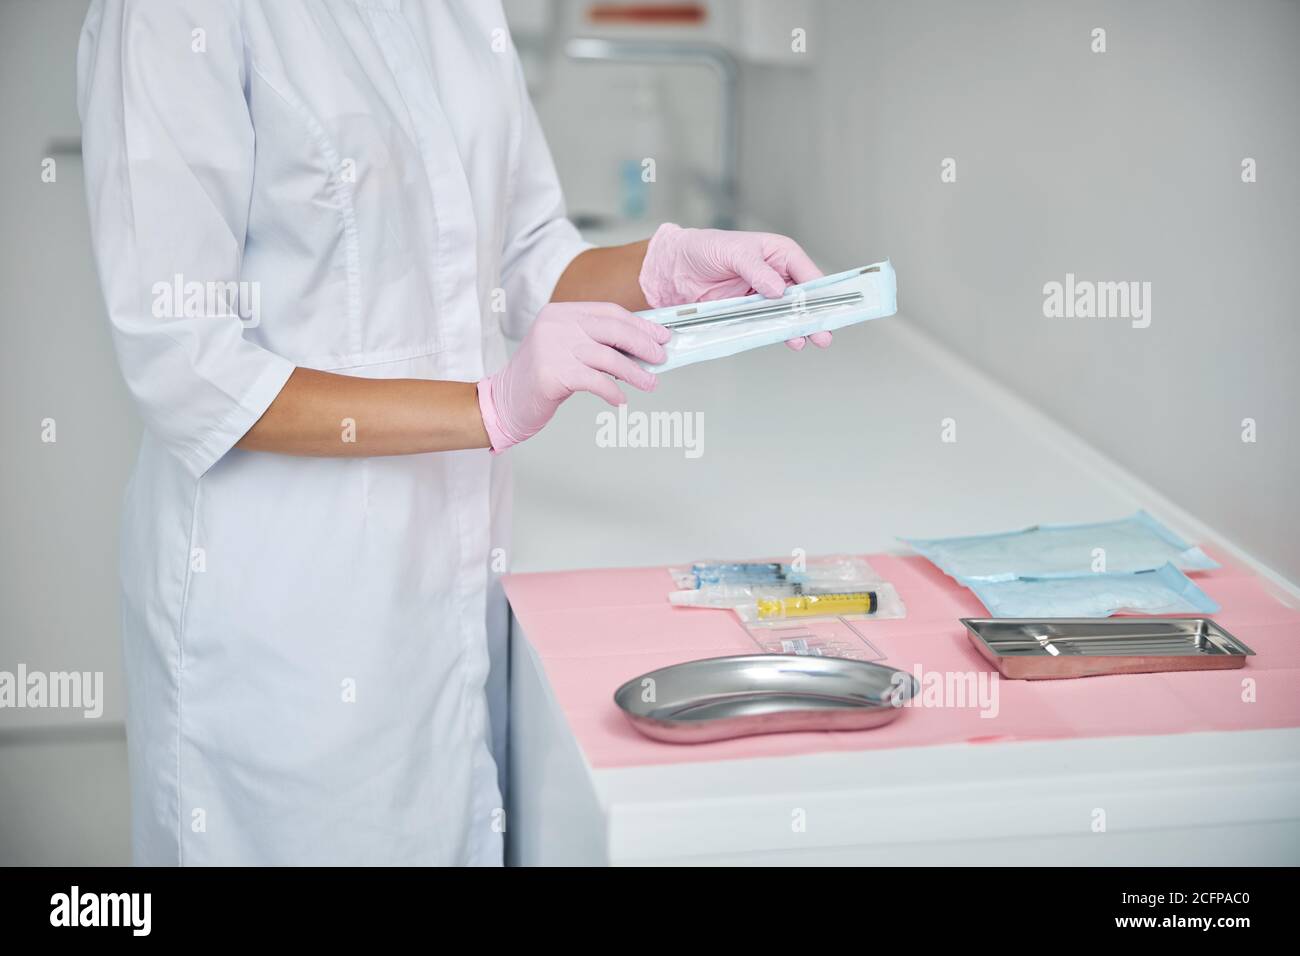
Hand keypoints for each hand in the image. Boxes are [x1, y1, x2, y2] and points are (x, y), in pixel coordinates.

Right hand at [477, 301, 670, 451]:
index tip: (660, 336)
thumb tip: (640, 348)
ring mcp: (552, 348)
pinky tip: (620, 400)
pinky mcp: (551, 374)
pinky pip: (595, 381)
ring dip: (635, 373)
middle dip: (643, 345)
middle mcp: (555, 325)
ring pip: (609, 358)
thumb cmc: (540, 378)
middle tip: (660, 358)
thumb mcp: (566, 350)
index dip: (639, 324)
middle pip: (613, 330)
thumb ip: (596, 343)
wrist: (505, 401)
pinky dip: (613, 392)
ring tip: (650, 384)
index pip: (609, 312)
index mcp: (561, 313)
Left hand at [638, 223, 832, 350]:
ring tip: (807, 341)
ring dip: (797, 327)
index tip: (829, 307)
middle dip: (813, 315)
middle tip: (823, 333)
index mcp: (779, 254)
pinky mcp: (748, 313)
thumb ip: (756, 270)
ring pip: (787, 314)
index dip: (820, 291)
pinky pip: (766, 324)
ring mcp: (763, 297)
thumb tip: (777, 290)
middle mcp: (776, 275)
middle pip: (802, 298)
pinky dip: (775, 333)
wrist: (675, 269)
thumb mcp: (733, 253)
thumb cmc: (705, 249)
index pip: (807, 273)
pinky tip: (787, 341)